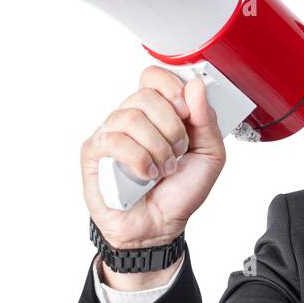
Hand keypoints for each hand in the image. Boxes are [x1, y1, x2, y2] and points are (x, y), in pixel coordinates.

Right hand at [81, 66, 226, 251]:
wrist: (160, 227)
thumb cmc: (179, 192)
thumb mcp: (210, 156)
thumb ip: (207, 120)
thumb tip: (196, 86)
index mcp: (157, 112)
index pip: (154, 76)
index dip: (172, 88)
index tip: (187, 112)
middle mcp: (131, 118)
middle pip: (146, 95)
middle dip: (171, 127)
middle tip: (178, 150)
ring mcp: (110, 133)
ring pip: (131, 117)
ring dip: (157, 148)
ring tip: (164, 168)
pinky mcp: (93, 152)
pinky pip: (114, 141)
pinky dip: (139, 160)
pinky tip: (147, 175)